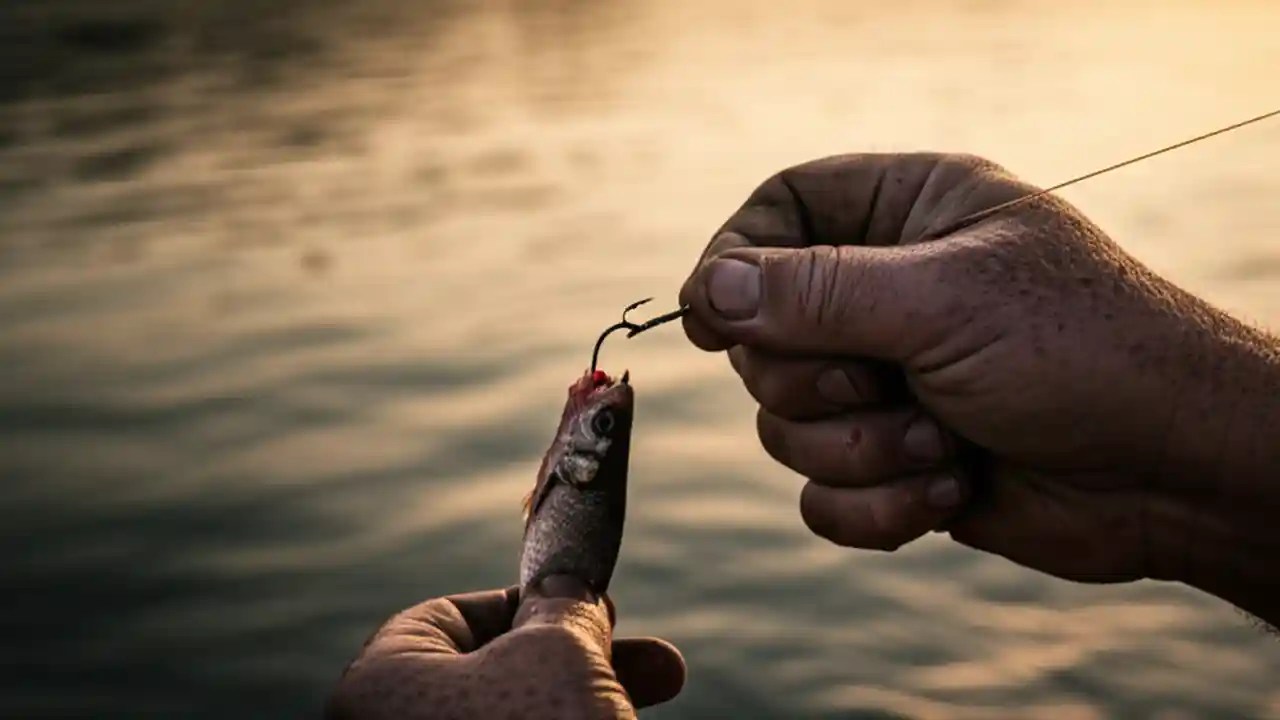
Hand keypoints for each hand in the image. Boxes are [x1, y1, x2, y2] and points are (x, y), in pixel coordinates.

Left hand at [326, 577, 684, 719]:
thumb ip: (562, 607)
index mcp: (379, 685)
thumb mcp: (560, 650)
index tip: (589, 607)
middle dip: (581, 661)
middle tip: (658, 665)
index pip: (446, 617)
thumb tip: (563, 589)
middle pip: (490, 675)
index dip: (525, 602)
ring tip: (659, 694)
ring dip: (585, 705)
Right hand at [679, 154, 1279, 618]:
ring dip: (860, 448)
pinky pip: (821, 493)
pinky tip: (947, 492)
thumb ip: (816, 290)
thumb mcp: (943, 300)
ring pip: (785, 422)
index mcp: (908, 215)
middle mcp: (889, 293)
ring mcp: (889, 380)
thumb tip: (708, 290)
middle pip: (764, 332)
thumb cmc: (1083, 354)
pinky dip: (873, 506)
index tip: (707, 319)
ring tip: (944, 443)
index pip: (778, 212)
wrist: (1172, 474)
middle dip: (818, 381)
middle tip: (888, 383)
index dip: (733, 260)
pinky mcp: (896, 461)